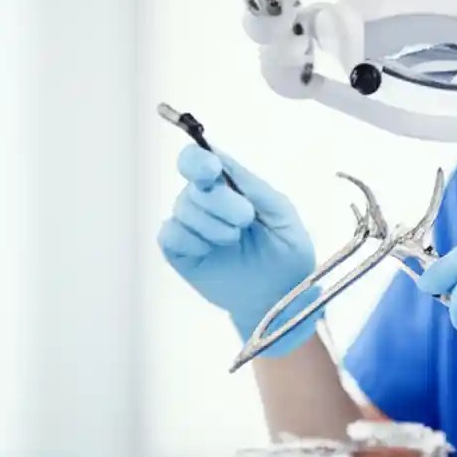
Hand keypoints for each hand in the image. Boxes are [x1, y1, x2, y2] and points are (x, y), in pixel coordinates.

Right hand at [158, 144, 320, 354]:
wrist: (278, 297)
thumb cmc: (285, 253)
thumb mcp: (282, 214)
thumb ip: (254, 186)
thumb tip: (222, 159)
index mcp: (230, 185)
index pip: (199, 159)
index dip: (199, 160)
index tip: (212, 171)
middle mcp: (204, 200)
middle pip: (194, 185)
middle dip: (221, 201)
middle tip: (245, 220)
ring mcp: (190, 225)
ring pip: (183, 210)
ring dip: (212, 226)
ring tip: (234, 240)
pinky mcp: (178, 251)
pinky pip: (171, 235)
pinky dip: (192, 242)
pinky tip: (210, 251)